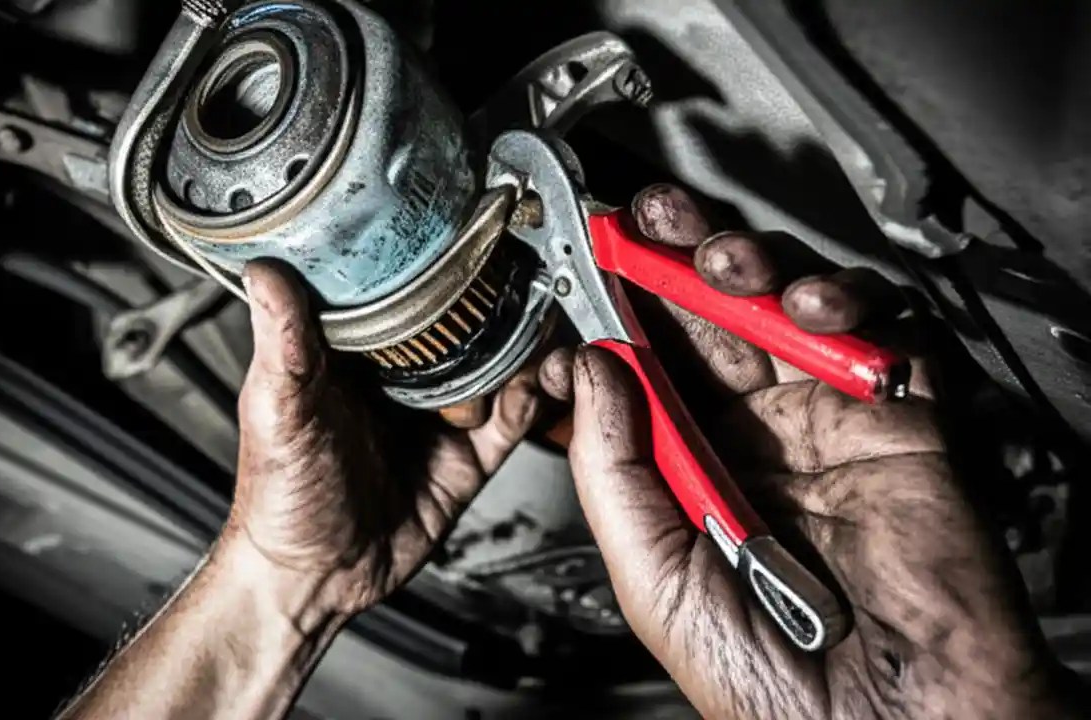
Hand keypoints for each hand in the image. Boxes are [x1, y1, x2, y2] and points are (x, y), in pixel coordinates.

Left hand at [225, 261, 543, 617]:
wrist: (311, 579)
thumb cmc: (278, 500)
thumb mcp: (275, 411)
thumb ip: (280, 344)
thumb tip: (266, 273)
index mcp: (350, 356)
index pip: (398, 294)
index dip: (429, 265)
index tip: (460, 238)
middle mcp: (397, 380)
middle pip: (458, 325)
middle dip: (491, 303)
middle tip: (518, 278)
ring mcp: (435, 417)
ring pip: (494, 367)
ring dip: (520, 347)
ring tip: (537, 328)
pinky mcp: (465, 458)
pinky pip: (509, 421)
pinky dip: (530, 399)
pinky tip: (536, 382)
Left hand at [556, 185, 1078, 717]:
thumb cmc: (766, 681)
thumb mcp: (651, 572)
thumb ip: (613, 468)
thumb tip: (591, 364)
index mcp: (695, 466)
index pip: (653, 359)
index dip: (624, 304)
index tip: (592, 258)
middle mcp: (760, 436)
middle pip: (716, 317)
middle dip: (681, 256)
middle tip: (648, 218)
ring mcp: (830, 423)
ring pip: (792, 308)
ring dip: (755, 266)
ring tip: (724, 258)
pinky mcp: (905, 421)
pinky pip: (887, 335)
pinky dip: (853, 305)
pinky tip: (814, 308)